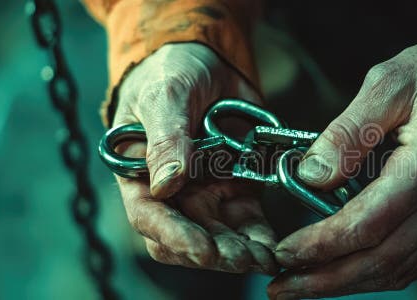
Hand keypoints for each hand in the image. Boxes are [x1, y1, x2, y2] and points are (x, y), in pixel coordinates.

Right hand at [112, 43, 277, 273]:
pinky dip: (261, 238)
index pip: (150, 217)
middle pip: (187, 238)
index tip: (202, 249)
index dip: (175, 237)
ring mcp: (206, 193)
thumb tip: (166, 184)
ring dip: (241, 252)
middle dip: (215, 253)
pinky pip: (248, 223)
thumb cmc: (170, 72)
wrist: (206, 60)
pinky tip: (276, 247)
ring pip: (221, 238)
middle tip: (243, 258)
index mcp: (140, 174)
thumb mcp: (165, 96)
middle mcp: (172, 192)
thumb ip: (166, 138)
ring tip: (265, 258)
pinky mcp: (238, 190)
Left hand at [267, 22, 416, 297]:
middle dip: (327, 280)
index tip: (284, 253)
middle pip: (383, 261)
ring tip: (311, 285)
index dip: (319, 245)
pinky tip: (358, 268)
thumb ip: (349, 131)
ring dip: (354, 283)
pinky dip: (389, 270)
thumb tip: (313, 174)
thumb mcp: (393, 80)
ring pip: (406, 268)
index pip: (365, 225)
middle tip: (283, 288)